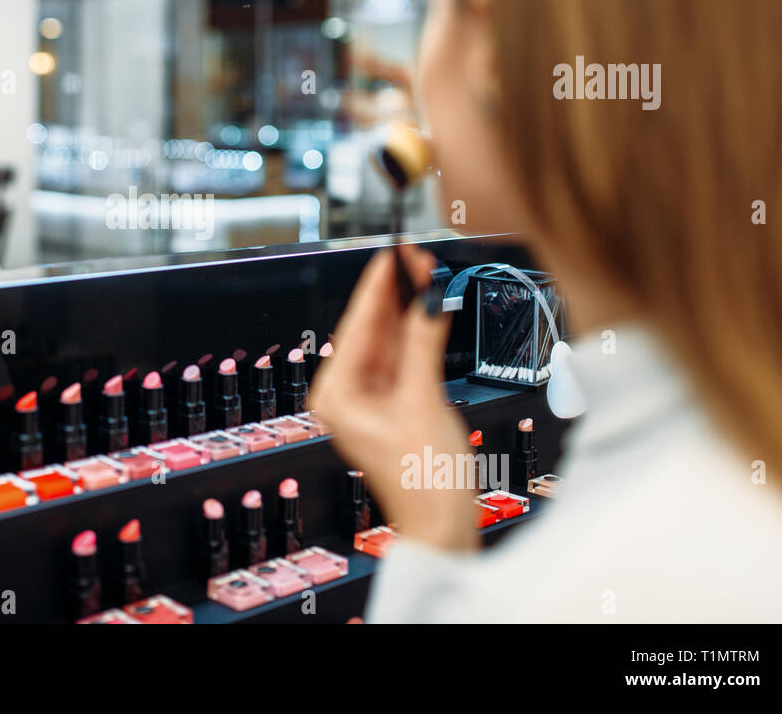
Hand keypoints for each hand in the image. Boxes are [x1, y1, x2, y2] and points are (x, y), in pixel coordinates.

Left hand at [306, 245, 478, 554]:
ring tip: (428, 273)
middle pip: (374, 329)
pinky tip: (431, 308)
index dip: (378, 286)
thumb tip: (428, 298)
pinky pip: (405, 357)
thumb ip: (424, 343)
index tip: (392, 253)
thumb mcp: (424, 401)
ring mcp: (372, 400)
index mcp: (336, 395)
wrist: (445, 527)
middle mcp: (347, 395)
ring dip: (411, 309)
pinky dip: (419, 334)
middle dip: (398, 293)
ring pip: (392, 340)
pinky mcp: (396, 404)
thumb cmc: (424, 482)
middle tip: (417, 256)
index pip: (356, 325)